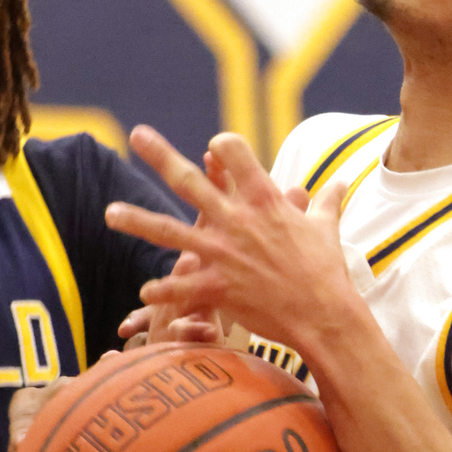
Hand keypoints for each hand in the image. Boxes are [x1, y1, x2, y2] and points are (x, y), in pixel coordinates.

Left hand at [106, 127, 355, 359]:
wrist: (325, 315)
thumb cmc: (327, 271)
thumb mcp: (327, 229)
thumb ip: (326, 202)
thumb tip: (342, 183)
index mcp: (265, 200)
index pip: (236, 153)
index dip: (224, 145)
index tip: (216, 146)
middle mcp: (237, 221)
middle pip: (191, 181)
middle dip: (161, 157)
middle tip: (137, 135)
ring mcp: (224, 254)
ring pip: (170, 232)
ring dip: (138, 221)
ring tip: (110, 212)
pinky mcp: (218, 287)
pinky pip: (181, 288)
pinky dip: (162, 291)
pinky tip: (143, 292)